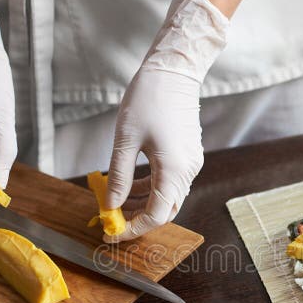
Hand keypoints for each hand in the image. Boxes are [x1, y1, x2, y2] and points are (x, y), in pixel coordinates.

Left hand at [105, 0, 228, 241]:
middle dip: (138, 219)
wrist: (174, 70)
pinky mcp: (188, 155)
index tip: (112, 232)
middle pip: (165, 210)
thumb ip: (119, 177)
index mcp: (174, 170)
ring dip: (142, 204)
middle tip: (111, 220)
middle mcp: (188, 171)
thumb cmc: (148, 99)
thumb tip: (111, 205)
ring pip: (167, 197)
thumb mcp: (125, 140)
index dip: (134, 229)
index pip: (157, 215)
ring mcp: (191, 163)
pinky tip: (128, 186)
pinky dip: (150, 189)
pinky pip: (169, 182)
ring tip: (114, 202)